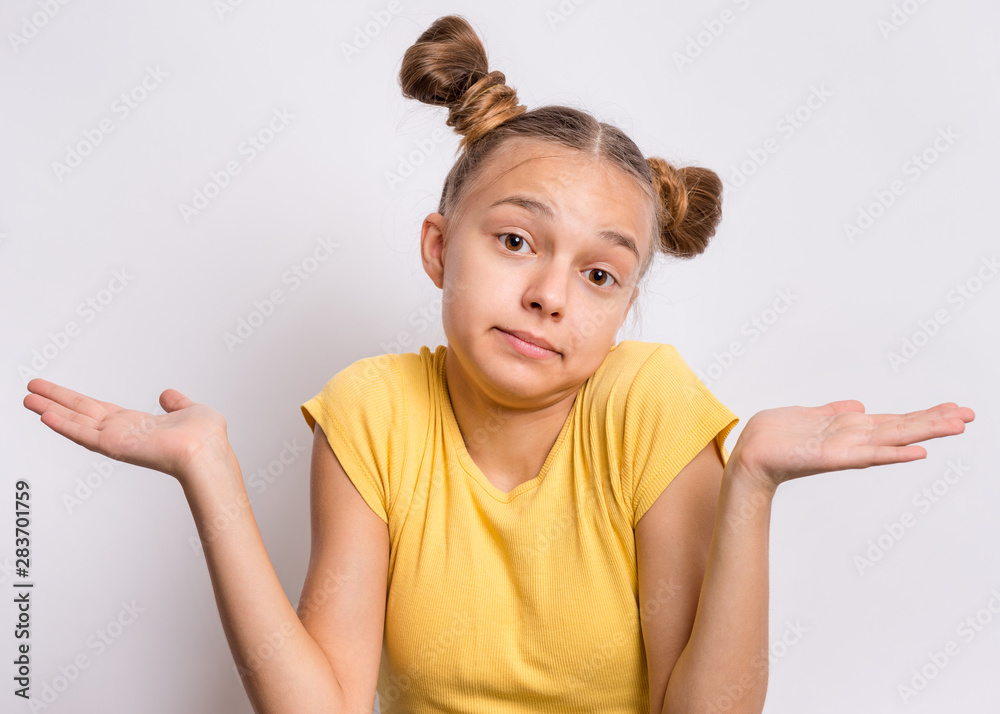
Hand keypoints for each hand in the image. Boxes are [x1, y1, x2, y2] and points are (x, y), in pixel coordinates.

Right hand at [23, 378, 230, 484]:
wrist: (206, 450)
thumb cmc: (206, 438)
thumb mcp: (191, 410)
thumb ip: (176, 403)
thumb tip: (167, 395)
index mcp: (138, 424)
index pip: (99, 410)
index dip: (77, 401)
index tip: (57, 393)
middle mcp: (123, 432)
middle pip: (80, 413)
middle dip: (55, 400)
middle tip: (31, 389)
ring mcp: (116, 440)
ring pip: (76, 421)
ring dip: (51, 409)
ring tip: (28, 397)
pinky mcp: (114, 446)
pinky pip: (83, 434)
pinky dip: (64, 425)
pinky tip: (45, 415)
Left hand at [730, 400, 974, 490]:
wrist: (750, 456)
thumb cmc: (775, 437)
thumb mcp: (808, 416)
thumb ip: (833, 412)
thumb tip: (859, 405)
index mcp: (849, 428)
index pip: (894, 420)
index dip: (923, 415)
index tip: (954, 408)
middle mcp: (853, 438)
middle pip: (902, 427)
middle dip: (936, 421)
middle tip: (971, 415)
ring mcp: (846, 448)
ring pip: (893, 437)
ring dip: (924, 431)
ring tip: (957, 425)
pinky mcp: (832, 457)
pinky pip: (867, 454)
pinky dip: (892, 453)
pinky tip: (917, 452)